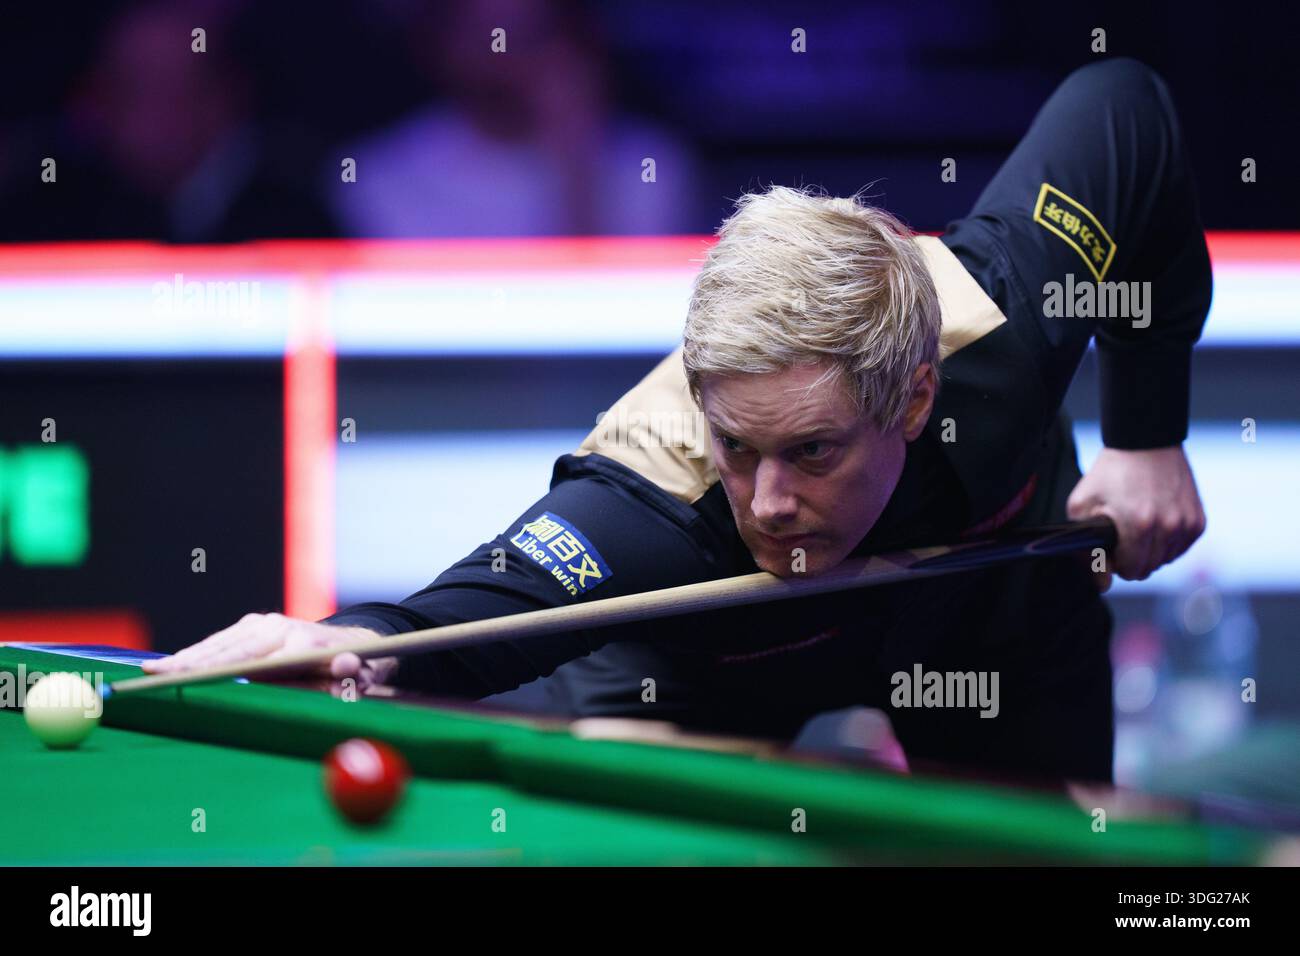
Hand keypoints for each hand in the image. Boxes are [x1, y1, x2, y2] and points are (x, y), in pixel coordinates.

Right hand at [141, 613, 396, 690]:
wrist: (356, 642)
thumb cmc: (356, 669)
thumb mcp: (361, 678)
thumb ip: (351, 676)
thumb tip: (348, 667)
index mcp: (300, 644)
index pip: (252, 659)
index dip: (218, 667)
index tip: (190, 675)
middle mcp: (278, 627)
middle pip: (227, 648)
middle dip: (189, 662)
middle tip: (152, 674)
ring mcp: (264, 623)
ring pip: (219, 643)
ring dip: (187, 657)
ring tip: (152, 671)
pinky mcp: (254, 625)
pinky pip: (222, 642)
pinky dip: (198, 653)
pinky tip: (174, 664)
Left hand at [1067, 445, 1206, 586]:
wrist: (1145, 442)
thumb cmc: (1111, 473)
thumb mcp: (1082, 507)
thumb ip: (1087, 551)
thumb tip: (1102, 585)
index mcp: (1139, 526)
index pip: (1130, 571)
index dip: (1115, 563)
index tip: (1111, 548)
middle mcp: (1169, 527)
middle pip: (1149, 568)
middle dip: (1132, 558)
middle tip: (1122, 535)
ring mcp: (1187, 524)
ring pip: (1166, 559)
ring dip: (1151, 550)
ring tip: (1138, 524)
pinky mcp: (1199, 520)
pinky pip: (1181, 547)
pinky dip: (1168, 541)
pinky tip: (1155, 521)